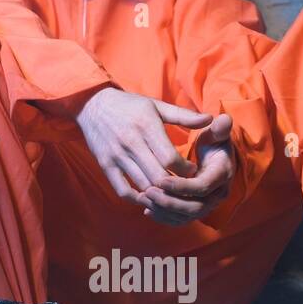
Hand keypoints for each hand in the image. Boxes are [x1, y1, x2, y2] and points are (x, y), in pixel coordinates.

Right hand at [75, 87, 211, 205]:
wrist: (92, 104)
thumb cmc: (130, 105)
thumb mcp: (157, 105)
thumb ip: (184, 116)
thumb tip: (210, 119)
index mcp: (146, 125)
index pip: (170, 157)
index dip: (185, 170)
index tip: (192, 171)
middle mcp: (131, 142)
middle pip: (158, 175)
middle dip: (175, 186)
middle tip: (185, 188)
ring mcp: (116, 155)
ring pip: (142, 185)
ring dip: (159, 194)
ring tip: (171, 194)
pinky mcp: (105, 165)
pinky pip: (123, 190)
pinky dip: (137, 198)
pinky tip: (148, 198)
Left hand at [144, 114, 234, 225]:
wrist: (216, 158)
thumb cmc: (213, 141)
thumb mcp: (216, 133)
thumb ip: (219, 128)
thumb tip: (224, 119)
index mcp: (222, 175)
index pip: (202, 187)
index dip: (182, 186)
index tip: (161, 179)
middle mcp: (217, 195)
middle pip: (194, 207)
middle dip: (169, 201)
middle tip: (147, 191)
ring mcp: (207, 206)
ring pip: (185, 216)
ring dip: (163, 210)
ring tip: (142, 198)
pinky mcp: (196, 211)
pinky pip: (180, 220)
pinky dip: (163, 217)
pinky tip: (146, 209)